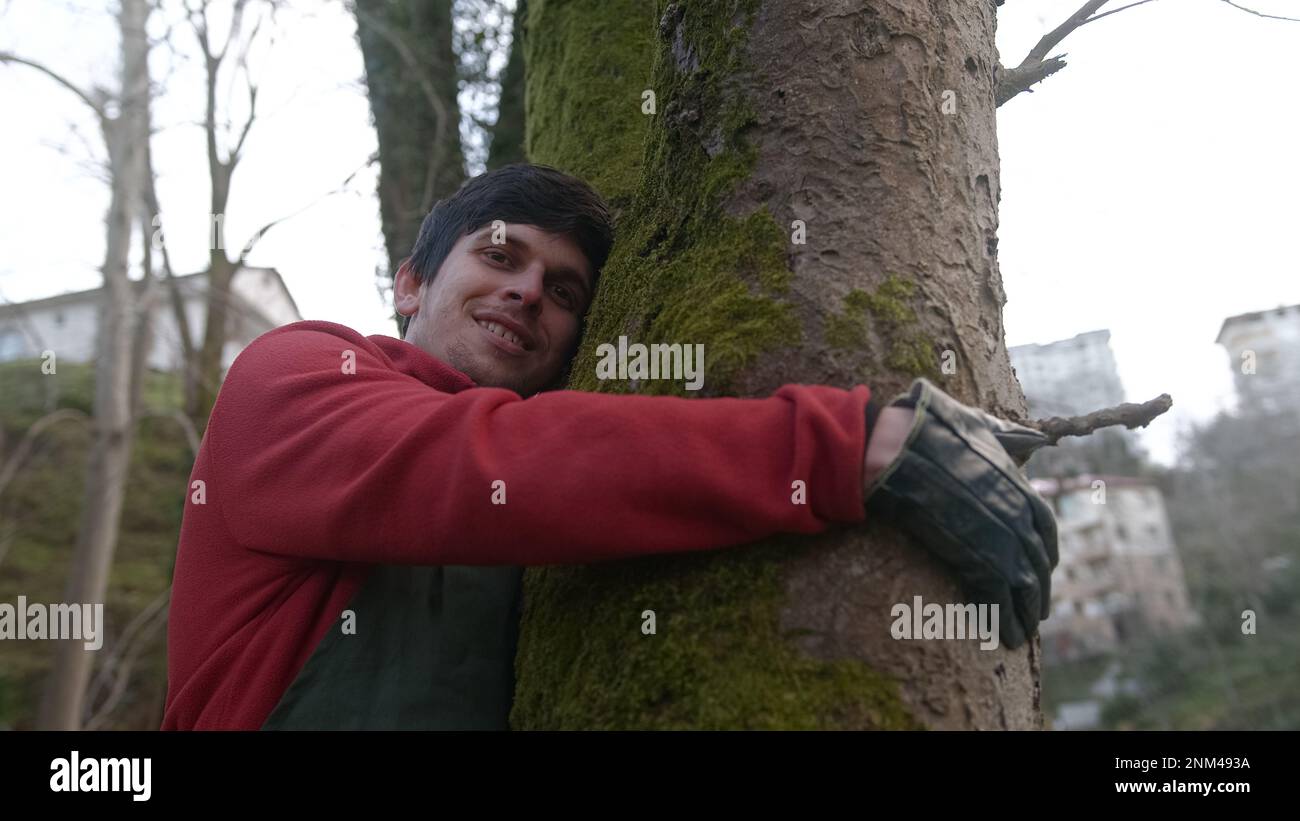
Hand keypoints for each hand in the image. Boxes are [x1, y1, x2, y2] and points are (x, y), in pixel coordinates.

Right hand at [862, 378, 1058, 648]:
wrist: (904, 452)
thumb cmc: (937, 435)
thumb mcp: (984, 428)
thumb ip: (1013, 437)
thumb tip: (1039, 437)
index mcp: (1022, 488)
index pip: (1047, 528)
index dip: (1047, 552)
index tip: (1044, 567)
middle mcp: (1020, 518)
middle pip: (1039, 564)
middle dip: (1039, 589)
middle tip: (1037, 610)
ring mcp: (1003, 542)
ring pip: (1025, 587)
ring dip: (1027, 612)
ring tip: (1024, 631)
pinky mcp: (979, 562)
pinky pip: (1000, 600)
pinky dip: (1005, 620)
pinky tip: (1007, 636)